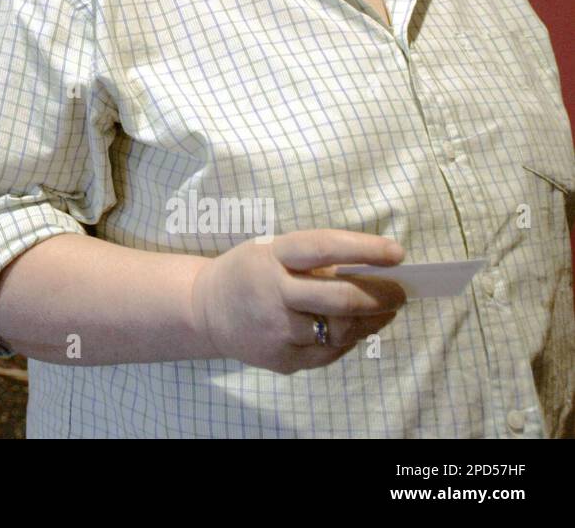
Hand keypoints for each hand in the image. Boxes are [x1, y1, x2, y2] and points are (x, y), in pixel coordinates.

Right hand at [190, 228, 406, 374]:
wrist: (204, 310)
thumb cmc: (249, 272)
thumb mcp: (271, 251)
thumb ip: (313, 260)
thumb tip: (372, 271)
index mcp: (271, 256)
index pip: (323, 248)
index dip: (363, 249)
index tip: (398, 253)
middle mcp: (273, 293)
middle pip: (340, 298)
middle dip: (381, 296)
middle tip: (401, 292)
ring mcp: (277, 330)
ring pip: (341, 330)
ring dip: (372, 320)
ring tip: (386, 311)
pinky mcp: (282, 358)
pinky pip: (329, 352)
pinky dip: (349, 339)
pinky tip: (356, 329)